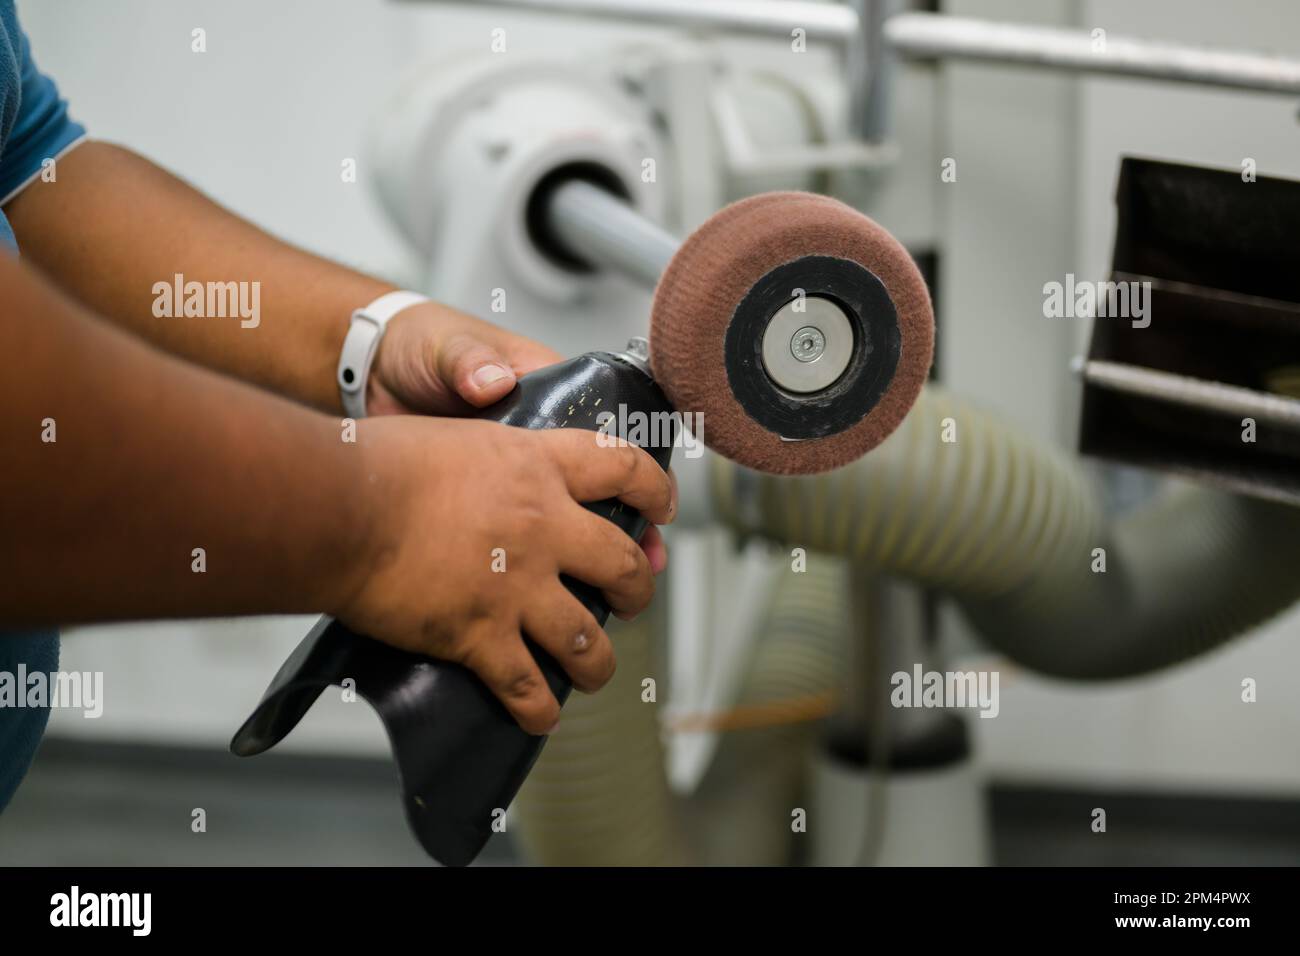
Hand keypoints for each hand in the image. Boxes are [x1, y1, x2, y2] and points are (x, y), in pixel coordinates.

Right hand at [339, 416, 676, 734]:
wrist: (338, 510)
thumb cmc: (378, 465)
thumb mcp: (455, 435)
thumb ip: (494, 454)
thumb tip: (497, 460)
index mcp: (537, 467)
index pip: (624, 468)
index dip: (655, 490)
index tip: (662, 509)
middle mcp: (543, 526)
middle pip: (624, 562)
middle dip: (640, 587)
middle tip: (634, 597)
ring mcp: (517, 585)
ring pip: (587, 637)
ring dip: (597, 661)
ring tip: (594, 670)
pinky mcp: (481, 634)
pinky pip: (527, 686)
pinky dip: (539, 708)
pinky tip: (541, 716)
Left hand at [364, 299, 670, 572]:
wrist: (364, 372)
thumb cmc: (416, 348)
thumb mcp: (444, 348)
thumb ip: (468, 361)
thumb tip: (491, 380)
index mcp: (546, 393)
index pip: (609, 438)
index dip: (640, 474)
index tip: (658, 504)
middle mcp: (539, 440)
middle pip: (602, 488)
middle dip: (630, 526)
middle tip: (647, 556)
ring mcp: (515, 476)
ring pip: (570, 519)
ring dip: (594, 554)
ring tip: (615, 593)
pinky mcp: (485, 502)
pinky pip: (524, 537)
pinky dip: (540, 565)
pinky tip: (552, 595)